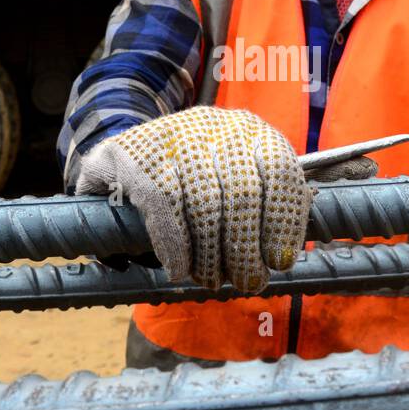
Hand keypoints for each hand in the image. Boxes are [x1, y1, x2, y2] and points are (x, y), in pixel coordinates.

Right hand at [75, 107, 310, 291]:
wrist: (124, 155)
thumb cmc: (191, 178)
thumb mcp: (231, 179)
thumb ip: (263, 204)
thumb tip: (285, 253)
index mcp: (249, 131)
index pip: (279, 172)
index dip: (284, 221)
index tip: (281, 261)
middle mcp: (215, 127)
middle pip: (242, 194)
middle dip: (246, 248)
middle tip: (248, 282)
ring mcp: (174, 138)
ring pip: (205, 203)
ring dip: (211, 253)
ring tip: (213, 280)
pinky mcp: (137, 155)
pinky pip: (164, 205)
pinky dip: (175, 244)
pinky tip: (179, 268)